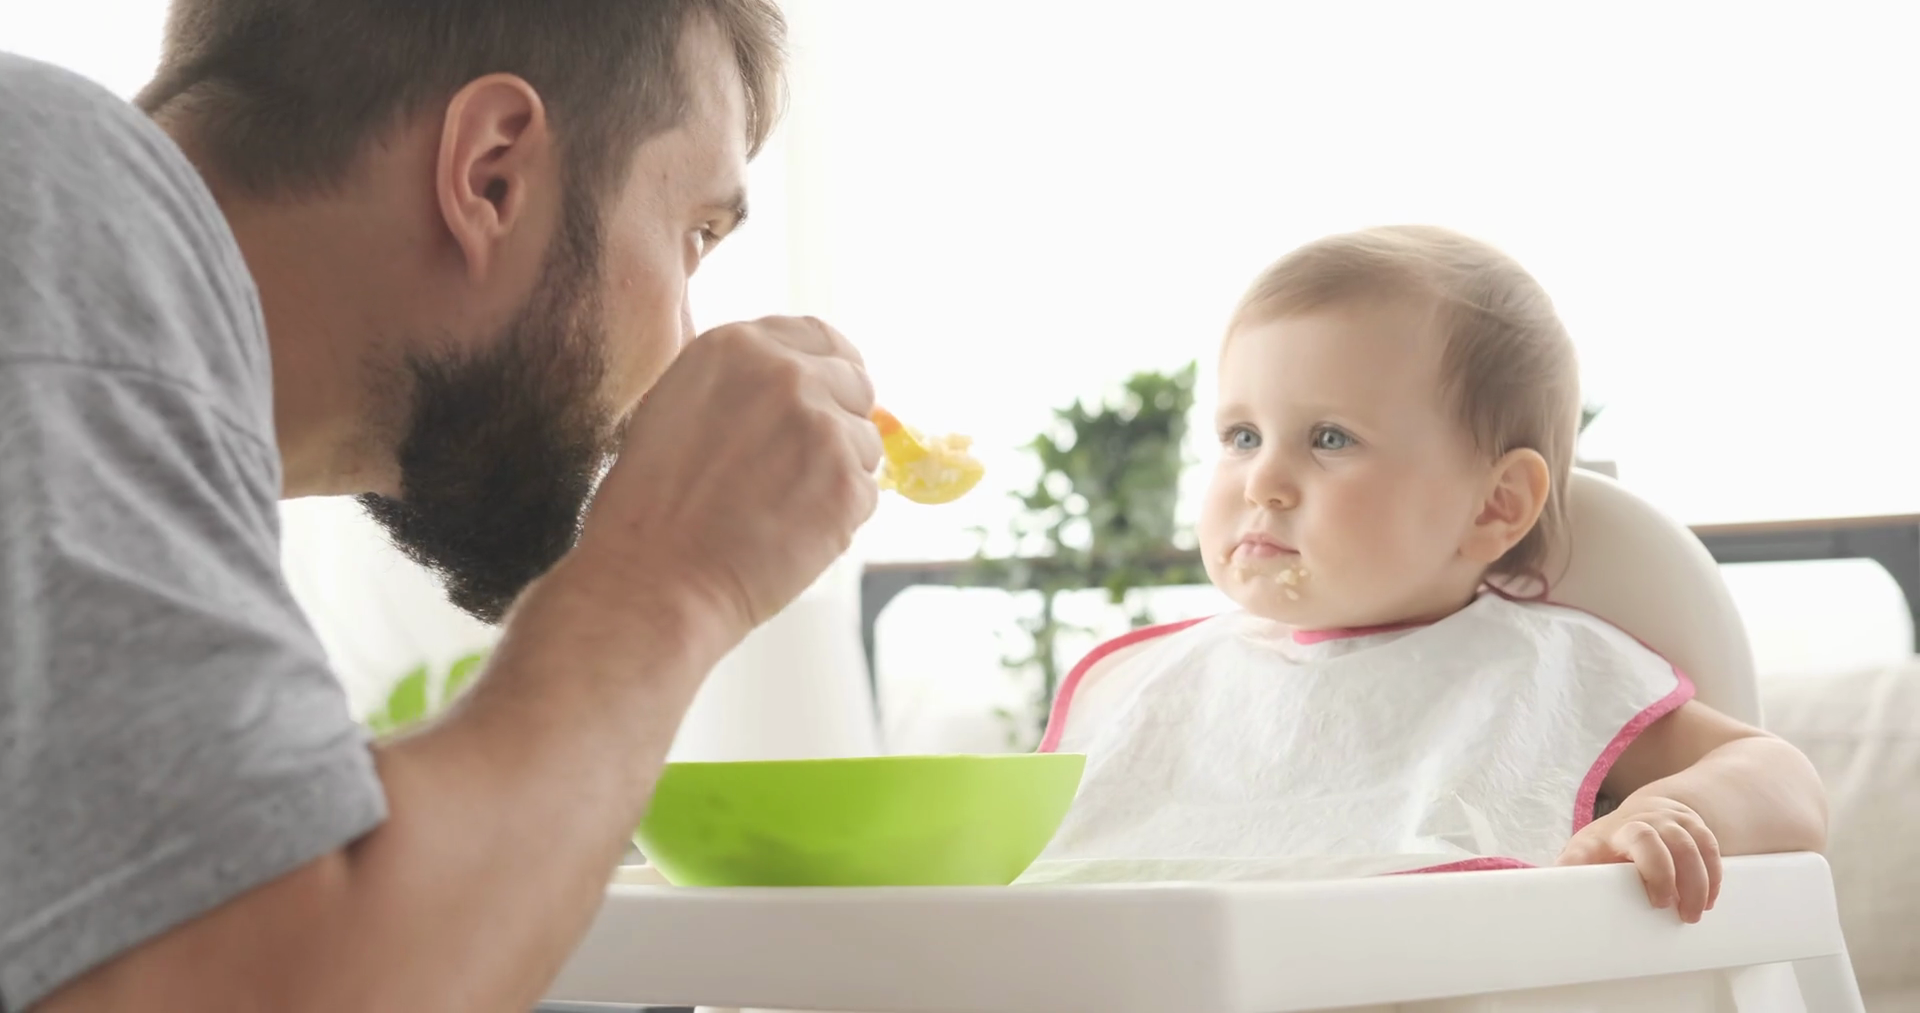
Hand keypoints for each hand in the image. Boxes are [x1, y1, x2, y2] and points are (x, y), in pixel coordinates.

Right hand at [573, 315, 881, 638]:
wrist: (651, 578)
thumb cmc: (652, 507)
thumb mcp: (681, 406)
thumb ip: (746, 385)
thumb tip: (814, 382)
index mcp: (737, 345)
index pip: (821, 336)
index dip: (830, 371)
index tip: (826, 400)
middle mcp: (784, 373)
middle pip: (856, 384)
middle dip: (839, 422)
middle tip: (793, 472)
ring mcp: (821, 425)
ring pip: (865, 443)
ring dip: (837, 475)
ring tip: (775, 508)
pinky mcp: (846, 481)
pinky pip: (866, 493)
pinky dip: (838, 518)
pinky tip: (786, 534)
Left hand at [1557, 796, 1722, 922]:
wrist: (1644, 811)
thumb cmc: (1609, 844)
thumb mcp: (1585, 854)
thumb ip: (1571, 872)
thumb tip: (1544, 898)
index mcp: (1610, 833)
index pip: (1630, 841)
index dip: (1647, 870)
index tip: (1650, 900)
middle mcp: (1643, 821)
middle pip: (1664, 843)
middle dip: (1674, 878)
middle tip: (1675, 912)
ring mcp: (1670, 821)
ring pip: (1692, 846)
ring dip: (1699, 883)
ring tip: (1694, 914)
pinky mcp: (1694, 825)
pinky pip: (1709, 847)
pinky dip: (1713, 875)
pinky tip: (1710, 899)